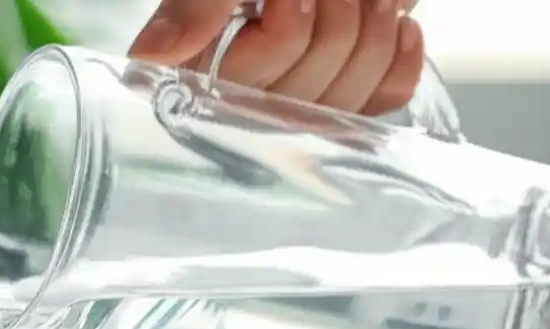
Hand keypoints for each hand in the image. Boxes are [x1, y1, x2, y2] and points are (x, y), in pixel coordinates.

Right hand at [129, 0, 424, 115]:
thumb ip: (192, 5)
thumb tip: (149, 54)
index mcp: (197, 68)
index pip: (251, 80)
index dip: (289, 26)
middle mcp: (244, 94)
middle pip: (305, 94)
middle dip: (335, 16)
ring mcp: (301, 95)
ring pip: (348, 98)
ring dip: (371, 26)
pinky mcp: (352, 87)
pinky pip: (385, 98)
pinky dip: (400, 56)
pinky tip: (398, 21)